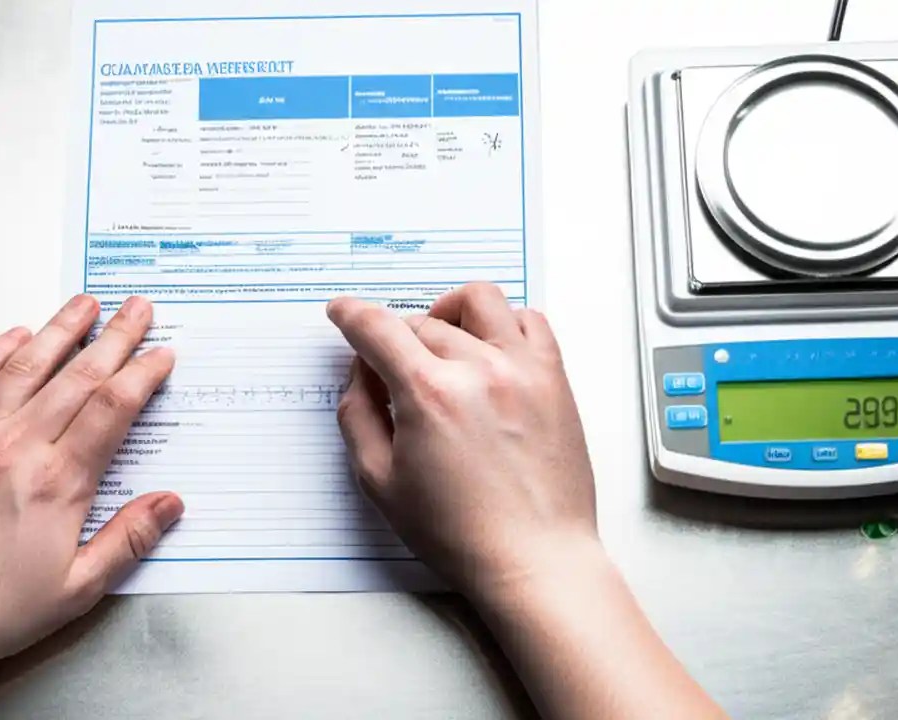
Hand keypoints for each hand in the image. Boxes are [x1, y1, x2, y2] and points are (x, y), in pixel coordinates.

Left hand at [0, 294, 182, 677]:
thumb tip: (170, 503)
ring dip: (60, 329)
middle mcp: (17, 446)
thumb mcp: (77, 588)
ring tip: (84, 303)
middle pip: (78, 376)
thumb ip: (128, 539)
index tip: (161, 354)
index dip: (142, 374)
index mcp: (58, 482)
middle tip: (138, 308)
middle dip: (115, 337)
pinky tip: (13, 335)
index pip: (113, 408)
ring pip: (25, 365)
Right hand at [327, 283, 596, 601]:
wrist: (534, 558)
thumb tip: (359, 375)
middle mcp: (477, 370)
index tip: (343, 311)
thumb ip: (358, 417)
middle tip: (389, 368)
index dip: (351, 315)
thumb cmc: (461, 533)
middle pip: (421, 320)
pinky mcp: (554, 379)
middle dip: (395, 335)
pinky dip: (504, 321)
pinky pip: (530, 320)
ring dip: (449, 311)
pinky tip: (491, 346)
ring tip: (442, 338)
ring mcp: (522, 369)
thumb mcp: (381, 482)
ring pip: (478, 302)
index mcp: (428, 394)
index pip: (378, 329)